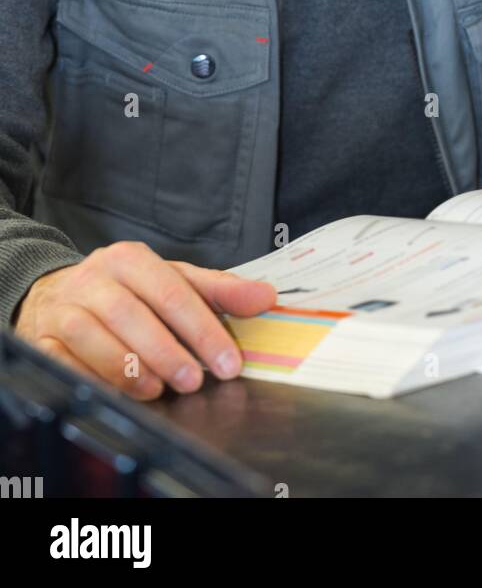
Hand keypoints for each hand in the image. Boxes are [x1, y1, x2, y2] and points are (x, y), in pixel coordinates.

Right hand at [13, 241, 275, 400]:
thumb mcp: (172, 282)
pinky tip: (122, 392)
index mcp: (130, 259)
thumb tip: (267, 296)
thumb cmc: (127, 291)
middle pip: (132, 315)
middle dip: (168, 352)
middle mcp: (95, 278)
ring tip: (160, 389)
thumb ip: (219, 291)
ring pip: (96, 338)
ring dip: (131, 369)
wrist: (57, 294)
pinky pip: (64, 361)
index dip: (203, 329)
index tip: (229, 362)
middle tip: (195, 381)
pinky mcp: (43, 338)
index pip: (172, 292)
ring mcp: (65, 307)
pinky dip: (95, 378)